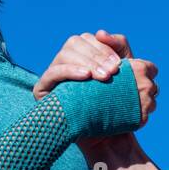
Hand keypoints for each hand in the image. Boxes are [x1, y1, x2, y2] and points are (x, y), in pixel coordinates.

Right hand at [32, 29, 158, 137]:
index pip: (87, 40)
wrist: (111, 136)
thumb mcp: (126, 72)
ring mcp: (52, 76)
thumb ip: (119, 47)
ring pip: (64, 54)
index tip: (119, 65)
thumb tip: (100, 33)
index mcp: (81, 56)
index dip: (103, 49)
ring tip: (103, 78)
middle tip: (113, 73)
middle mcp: (64, 63)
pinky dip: (69, 71)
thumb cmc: (119, 103)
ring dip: (86, 63)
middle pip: (75, 44)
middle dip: (97, 56)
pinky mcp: (43, 90)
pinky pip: (51, 74)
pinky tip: (85, 77)